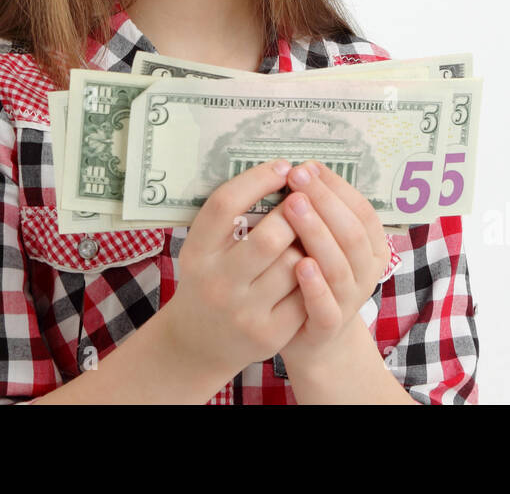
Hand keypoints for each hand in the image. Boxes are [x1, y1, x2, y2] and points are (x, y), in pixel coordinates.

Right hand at [160, 159, 310, 378]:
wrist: (200, 342)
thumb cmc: (211, 279)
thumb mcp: (206, 247)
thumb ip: (231, 216)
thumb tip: (283, 171)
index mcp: (197, 252)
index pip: (224, 204)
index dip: (257, 180)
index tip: (282, 168)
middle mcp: (217, 283)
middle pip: (270, 236)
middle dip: (294, 215)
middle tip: (303, 205)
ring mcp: (243, 312)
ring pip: (295, 265)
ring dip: (306, 246)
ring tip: (303, 240)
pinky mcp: (269, 335)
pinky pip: (306, 295)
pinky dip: (312, 277)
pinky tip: (308, 270)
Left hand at [275, 160, 390, 370]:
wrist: (316, 340)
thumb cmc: (315, 280)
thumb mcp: (325, 244)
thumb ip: (320, 214)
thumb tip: (301, 168)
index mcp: (370, 247)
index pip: (361, 209)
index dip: (335, 186)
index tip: (307, 166)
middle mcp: (365, 272)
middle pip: (351, 232)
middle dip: (324, 201)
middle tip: (297, 178)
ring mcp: (349, 299)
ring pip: (339, 264)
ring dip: (316, 232)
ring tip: (293, 206)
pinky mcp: (329, 325)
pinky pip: (326, 304)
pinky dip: (315, 284)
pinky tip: (299, 264)